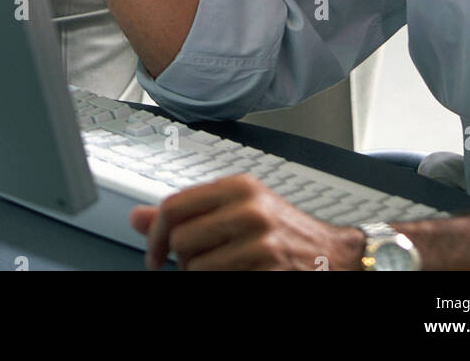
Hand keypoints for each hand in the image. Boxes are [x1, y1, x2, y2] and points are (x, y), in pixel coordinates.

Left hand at [129, 174, 363, 270]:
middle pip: (182, 240)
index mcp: (238, 186)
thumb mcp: (236, 210)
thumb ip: (187, 212)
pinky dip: (222, 283)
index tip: (153, 255)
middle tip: (198, 264)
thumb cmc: (282, 232)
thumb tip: (136, 218)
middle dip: (183, 261)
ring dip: (202, 277)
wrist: (332, 256)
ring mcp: (261, 240)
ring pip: (198, 268)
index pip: (175, 206)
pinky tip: (240, 275)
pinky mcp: (269, 268)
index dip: (156, 237)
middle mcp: (250, 208)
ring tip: (224, 270)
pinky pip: (220, 282)